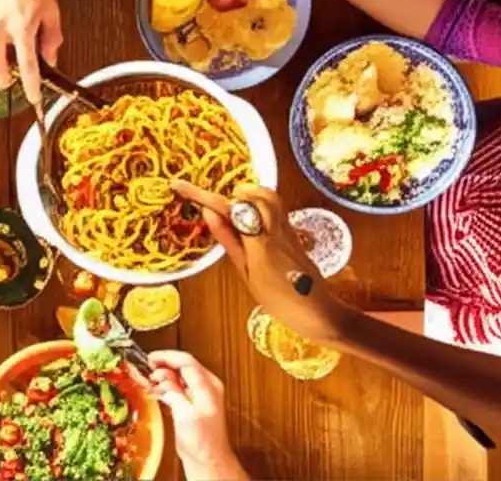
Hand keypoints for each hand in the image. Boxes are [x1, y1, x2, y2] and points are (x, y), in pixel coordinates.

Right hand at [138, 351, 245, 480]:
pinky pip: (178, 386)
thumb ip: (174, 392)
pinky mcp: (192, 402)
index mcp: (208, 385)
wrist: (206, 459)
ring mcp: (199, 394)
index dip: (166, 357)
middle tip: (149, 375)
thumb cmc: (201, 440)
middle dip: (164, 367)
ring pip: (179, 376)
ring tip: (152, 385)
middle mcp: (206, 386)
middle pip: (182, 366)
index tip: (150, 358)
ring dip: (164, 378)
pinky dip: (166, 386)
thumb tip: (163, 379)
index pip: (186, 361)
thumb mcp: (185, 414)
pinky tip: (157, 392)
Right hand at [171, 181, 351, 344]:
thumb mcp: (247, 276)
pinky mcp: (296, 233)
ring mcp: (290, 230)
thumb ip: (230, 243)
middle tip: (219, 204)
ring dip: (249, 196)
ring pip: (270, 197)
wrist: (321, 313)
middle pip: (257, 194)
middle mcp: (277, 231)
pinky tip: (251, 220)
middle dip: (235, 192)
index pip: (232, 209)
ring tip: (234, 210)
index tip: (179, 186)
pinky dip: (260, 205)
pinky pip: (277, 209)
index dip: (204, 195)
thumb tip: (211, 215)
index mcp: (260, 245)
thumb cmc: (280, 301)